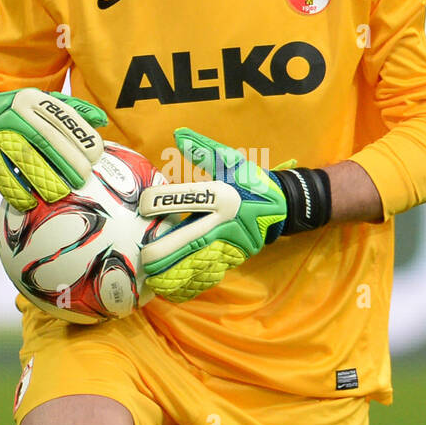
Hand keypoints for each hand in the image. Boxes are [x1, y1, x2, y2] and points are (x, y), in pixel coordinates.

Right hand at [0, 88, 107, 210]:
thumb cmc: (22, 115)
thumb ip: (73, 111)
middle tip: (84, 178)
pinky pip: (1, 174)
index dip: (81, 137)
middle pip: (46, 138)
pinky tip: (31, 203)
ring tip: (61, 193)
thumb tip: (102, 120)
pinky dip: (17, 191)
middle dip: (68, 160)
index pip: (61, 118)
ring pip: (24, 157)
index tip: (96, 156)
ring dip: (45, 178)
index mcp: (32, 99)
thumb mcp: (44, 104)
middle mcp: (14, 113)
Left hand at [139, 127, 287, 302]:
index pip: (188, 199)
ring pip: (199, 264)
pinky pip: (209, 275)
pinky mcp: (233, 259)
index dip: (163, 202)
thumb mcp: (230, 160)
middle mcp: (226, 222)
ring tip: (153, 279)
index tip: (143, 206)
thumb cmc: (250, 181)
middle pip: (191, 240)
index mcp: (223, 195)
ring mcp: (231, 244)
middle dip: (166, 251)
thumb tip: (178, 134)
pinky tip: (172, 290)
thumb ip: (203, 150)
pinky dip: (190, 285)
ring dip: (174, 274)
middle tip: (144, 257)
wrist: (281, 207)